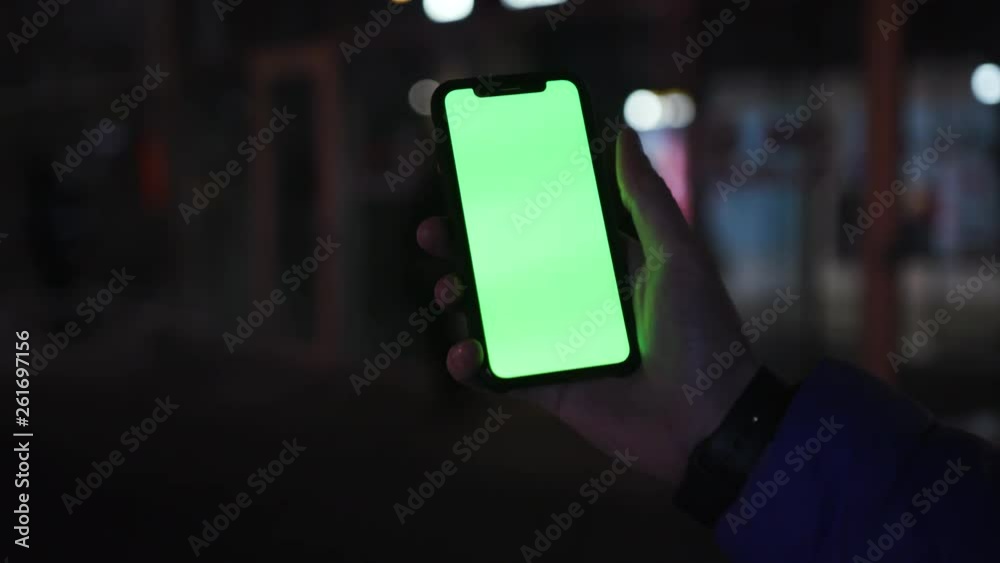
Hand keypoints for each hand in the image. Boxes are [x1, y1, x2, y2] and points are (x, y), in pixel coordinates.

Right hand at [416, 128, 757, 484]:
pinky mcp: (546, 386)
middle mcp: (571, 301)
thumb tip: (624, 136)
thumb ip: (647, 200)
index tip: (473, 182)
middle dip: (463, 248)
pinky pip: (496, 374)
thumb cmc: (702, 334)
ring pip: (490, 315)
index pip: (543, 227)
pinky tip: (463, 350)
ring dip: (459, 298)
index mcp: (601, 265)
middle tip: (435, 230)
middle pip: (503, 267)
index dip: (506, 207)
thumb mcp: (679, 256)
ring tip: (448, 288)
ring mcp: (554, 344)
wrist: (708, 421)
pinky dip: (470, 363)